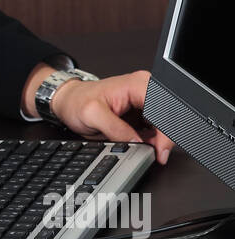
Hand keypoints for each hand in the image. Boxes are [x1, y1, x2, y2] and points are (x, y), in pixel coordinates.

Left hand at [49, 69, 174, 164]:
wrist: (70, 101)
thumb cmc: (78, 101)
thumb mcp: (92, 115)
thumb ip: (116, 129)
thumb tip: (135, 143)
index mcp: (137, 85)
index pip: (164, 107)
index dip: (166, 131)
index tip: (160, 149)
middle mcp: (144, 90)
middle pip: (169, 116)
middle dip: (165, 137)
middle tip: (156, 153)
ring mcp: (145, 101)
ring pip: (165, 124)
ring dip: (159, 140)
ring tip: (146, 148)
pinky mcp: (143, 113)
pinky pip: (157, 129)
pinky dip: (153, 140)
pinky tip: (142, 143)